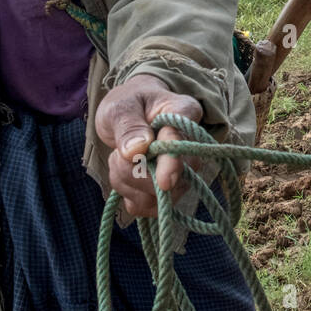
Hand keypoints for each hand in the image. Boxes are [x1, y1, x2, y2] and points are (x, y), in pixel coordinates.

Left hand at [95, 73, 204, 216]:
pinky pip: (148, 206)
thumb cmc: (129, 104)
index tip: (164, 183)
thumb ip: (128, 126)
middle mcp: (192, 144)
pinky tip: (125, 174)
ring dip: (127, 182)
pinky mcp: (172, 190)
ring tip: (120, 158)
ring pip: (157, 196)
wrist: (131, 113)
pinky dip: (128, 194)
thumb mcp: (120, 108)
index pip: (183, 140)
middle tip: (117, 152)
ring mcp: (185, 170)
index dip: (173, 163)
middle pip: (172, 177)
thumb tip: (136, 151)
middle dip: (134, 172)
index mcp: (184, 112)